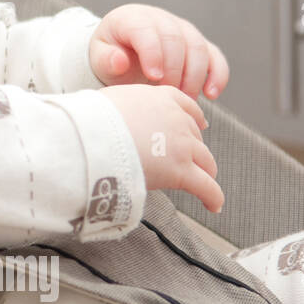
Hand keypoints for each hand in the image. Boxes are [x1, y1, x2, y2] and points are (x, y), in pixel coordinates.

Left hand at [89, 4, 228, 99]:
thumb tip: (119, 61)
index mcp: (133, 18)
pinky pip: (214, 56)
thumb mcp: (100, 57)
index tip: (153, 77)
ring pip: (198, 48)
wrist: (122, 51)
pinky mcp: (198, 44)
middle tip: (168, 94)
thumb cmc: (110, 54)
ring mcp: (182, 30)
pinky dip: (217, 75)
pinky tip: (211, 94)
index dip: (153, 53)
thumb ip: (107, 59)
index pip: (146, 31)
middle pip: (176, 40)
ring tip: (184, 99)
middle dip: (174, 70)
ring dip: (194, 76)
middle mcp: (161, 19)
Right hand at [99, 84, 223, 212]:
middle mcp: (176, 119)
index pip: (187, 106)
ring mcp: (182, 145)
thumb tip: (109, 116)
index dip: (196, 118)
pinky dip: (213, 197)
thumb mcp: (109, 100)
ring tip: (205, 183)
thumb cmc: (90, 120)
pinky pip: (206, 187)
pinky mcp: (181, 171)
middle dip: (194, 148)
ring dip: (206, 172)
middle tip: (187, 160)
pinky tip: (213, 205)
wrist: (92, 135)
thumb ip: (123, 107)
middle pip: (195, 135)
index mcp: (160, 98)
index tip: (200, 124)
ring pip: (205, 161)